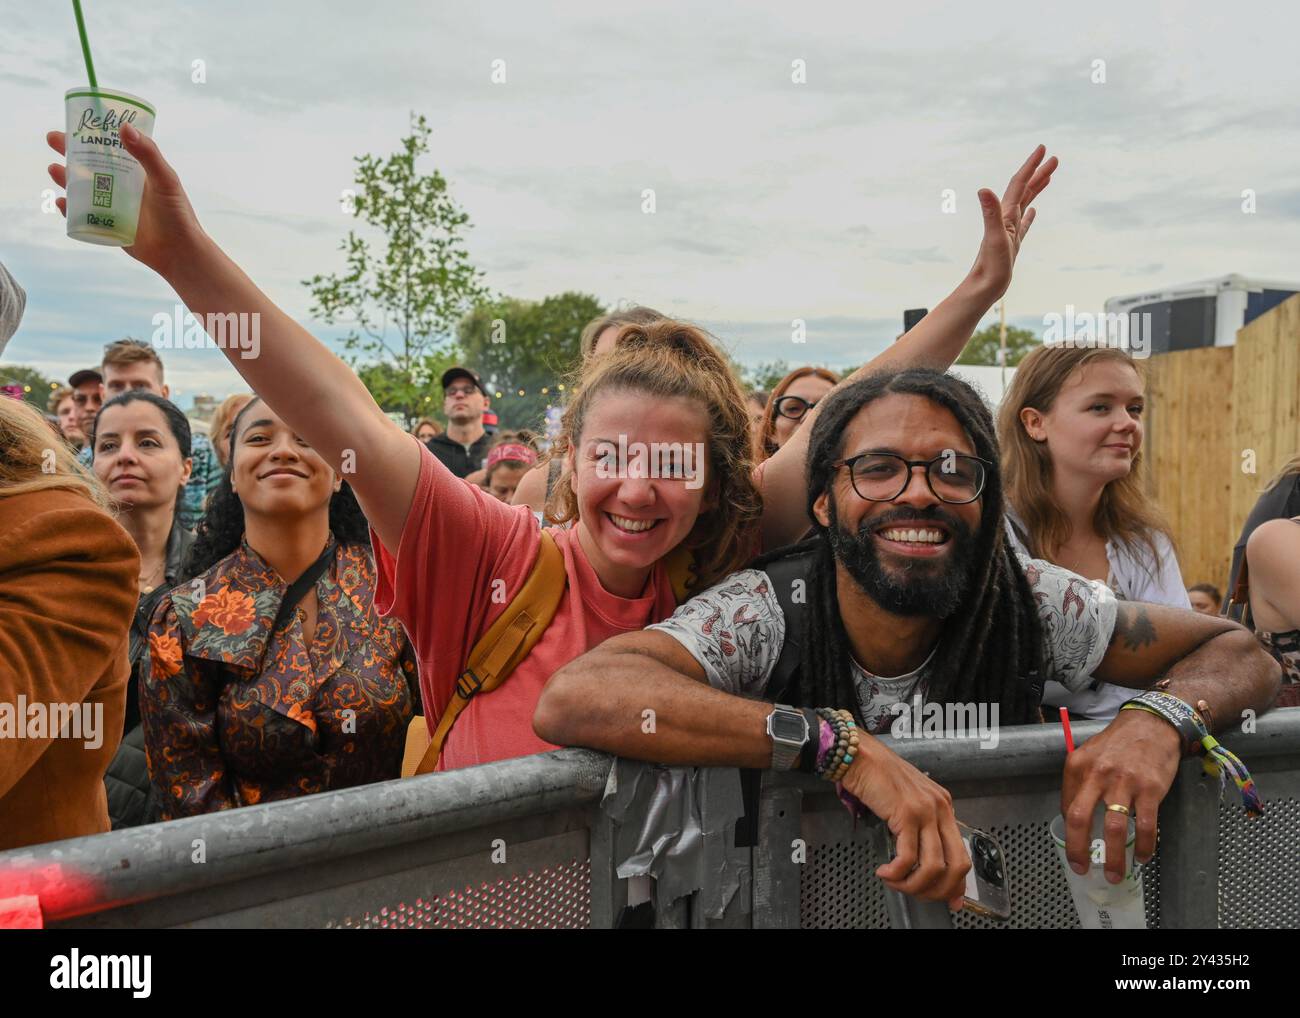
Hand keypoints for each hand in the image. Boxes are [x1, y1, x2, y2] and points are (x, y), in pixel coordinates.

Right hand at [46, 124, 205, 278]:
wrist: (179, 252)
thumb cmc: (177, 213)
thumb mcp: (165, 180)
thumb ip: (148, 155)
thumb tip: (124, 127)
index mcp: (135, 170)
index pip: (110, 147)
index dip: (92, 135)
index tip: (75, 121)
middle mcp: (121, 185)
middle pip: (90, 164)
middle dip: (69, 152)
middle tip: (53, 140)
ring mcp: (112, 205)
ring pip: (82, 188)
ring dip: (65, 178)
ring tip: (54, 170)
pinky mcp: (107, 226)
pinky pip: (83, 215)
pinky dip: (70, 208)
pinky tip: (62, 202)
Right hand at [840, 733, 969, 909]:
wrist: (859, 754)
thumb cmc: (877, 774)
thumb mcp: (906, 799)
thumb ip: (917, 825)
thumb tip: (917, 859)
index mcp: (943, 805)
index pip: (962, 853)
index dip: (957, 883)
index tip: (950, 899)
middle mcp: (940, 808)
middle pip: (956, 865)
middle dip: (938, 890)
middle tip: (918, 895)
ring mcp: (925, 811)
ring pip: (933, 866)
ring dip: (912, 884)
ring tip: (894, 882)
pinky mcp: (906, 813)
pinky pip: (907, 857)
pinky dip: (896, 872)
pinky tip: (885, 871)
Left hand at [966, 145, 1057, 300]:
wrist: (984, 288)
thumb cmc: (990, 267)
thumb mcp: (994, 238)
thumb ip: (990, 213)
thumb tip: (983, 189)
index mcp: (1005, 215)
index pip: (1019, 184)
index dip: (1031, 165)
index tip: (1043, 149)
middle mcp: (1006, 220)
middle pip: (1024, 190)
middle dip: (1038, 173)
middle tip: (1054, 158)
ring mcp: (1009, 231)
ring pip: (1025, 204)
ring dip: (1036, 188)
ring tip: (1048, 176)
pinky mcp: (1012, 244)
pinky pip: (1024, 224)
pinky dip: (1030, 214)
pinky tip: (1033, 211)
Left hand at [1060, 708, 1180, 882]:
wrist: (1152, 724)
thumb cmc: (1120, 743)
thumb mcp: (1091, 755)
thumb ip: (1081, 782)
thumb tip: (1073, 814)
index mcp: (1078, 766)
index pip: (1066, 806)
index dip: (1070, 832)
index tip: (1076, 846)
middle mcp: (1097, 774)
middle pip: (1079, 819)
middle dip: (1079, 850)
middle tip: (1081, 868)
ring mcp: (1124, 782)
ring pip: (1114, 829)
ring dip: (1114, 857)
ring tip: (1115, 873)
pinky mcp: (1149, 789)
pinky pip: (1145, 825)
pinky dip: (1145, 846)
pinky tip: (1143, 856)